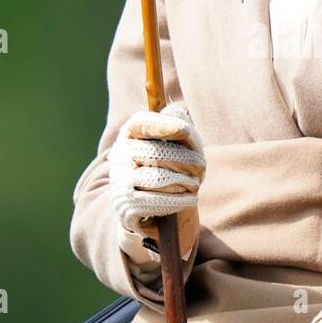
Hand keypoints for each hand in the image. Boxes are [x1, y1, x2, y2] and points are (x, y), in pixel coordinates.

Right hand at [108, 104, 205, 236]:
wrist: (150, 208)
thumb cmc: (170, 168)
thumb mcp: (177, 144)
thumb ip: (179, 125)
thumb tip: (175, 114)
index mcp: (130, 134)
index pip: (142, 124)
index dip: (163, 125)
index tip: (185, 130)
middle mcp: (119, 154)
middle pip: (157, 152)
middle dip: (187, 161)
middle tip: (202, 168)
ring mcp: (119, 180)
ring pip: (159, 178)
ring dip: (185, 182)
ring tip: (195, 184)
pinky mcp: (125, 204)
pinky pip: (157, 200)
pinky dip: (180, 200)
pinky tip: (191, 198)